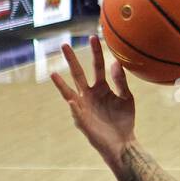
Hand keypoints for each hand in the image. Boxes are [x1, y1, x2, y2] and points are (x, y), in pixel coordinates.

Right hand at [51, 36, 135, 157]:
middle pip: (78, 74)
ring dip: (61, 83)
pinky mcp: (81, 120)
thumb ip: (121, 81)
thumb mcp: (126, 97)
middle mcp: (89, 94)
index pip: (97, 66)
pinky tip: (72, 101)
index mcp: (101, 87)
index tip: (93, 37)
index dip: (96, 52)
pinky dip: (74, 106)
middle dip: (71, 60)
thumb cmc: (124, 120)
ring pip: (70, 91)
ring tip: (53, 73)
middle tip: (64, 44)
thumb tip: (115, 62)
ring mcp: (84, 106)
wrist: (122, 143)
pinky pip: (76, 112)